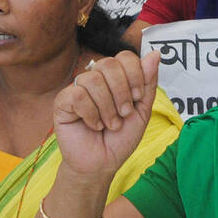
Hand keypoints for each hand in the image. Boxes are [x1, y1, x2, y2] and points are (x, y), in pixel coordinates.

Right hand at [53, 51, 159, 178]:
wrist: (102, 163)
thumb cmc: (120, 139)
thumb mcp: (142, 111)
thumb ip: (148, 83)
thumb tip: (155, 54)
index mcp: (115, 78)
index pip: (124, 57)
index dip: (134, 74)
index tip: (137, 97)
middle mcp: (96, 79)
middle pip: (109, 64)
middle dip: (121, 92)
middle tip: (124, 114)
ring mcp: (78, 88)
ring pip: (93, 79)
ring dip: (107, 107)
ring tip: (109, 124)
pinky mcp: (63, 101)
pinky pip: (78, 95)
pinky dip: (91, 114)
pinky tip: (93, 125)